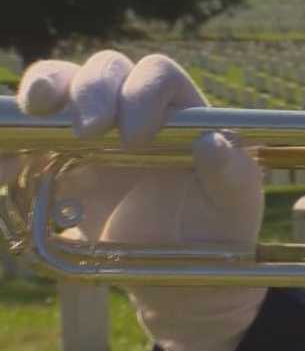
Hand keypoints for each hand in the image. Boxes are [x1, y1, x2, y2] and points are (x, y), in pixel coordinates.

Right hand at [6, 51, 265, 350]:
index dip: (142, 92)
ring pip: (61, 87)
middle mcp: (135, 110)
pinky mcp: (60, 162)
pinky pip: (27, 137)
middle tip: (88, 132)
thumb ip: (233, 174)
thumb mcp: (236, 206)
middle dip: (89, 89)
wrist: (180, 280)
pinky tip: (5, 164)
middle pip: (105, 70)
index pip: (157, 75)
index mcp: (181, 112)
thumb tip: (214, 143)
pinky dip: (10, 140)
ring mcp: (94, 133)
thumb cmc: (218, 230)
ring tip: (34, 111)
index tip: (135, 136)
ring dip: (43, 89)